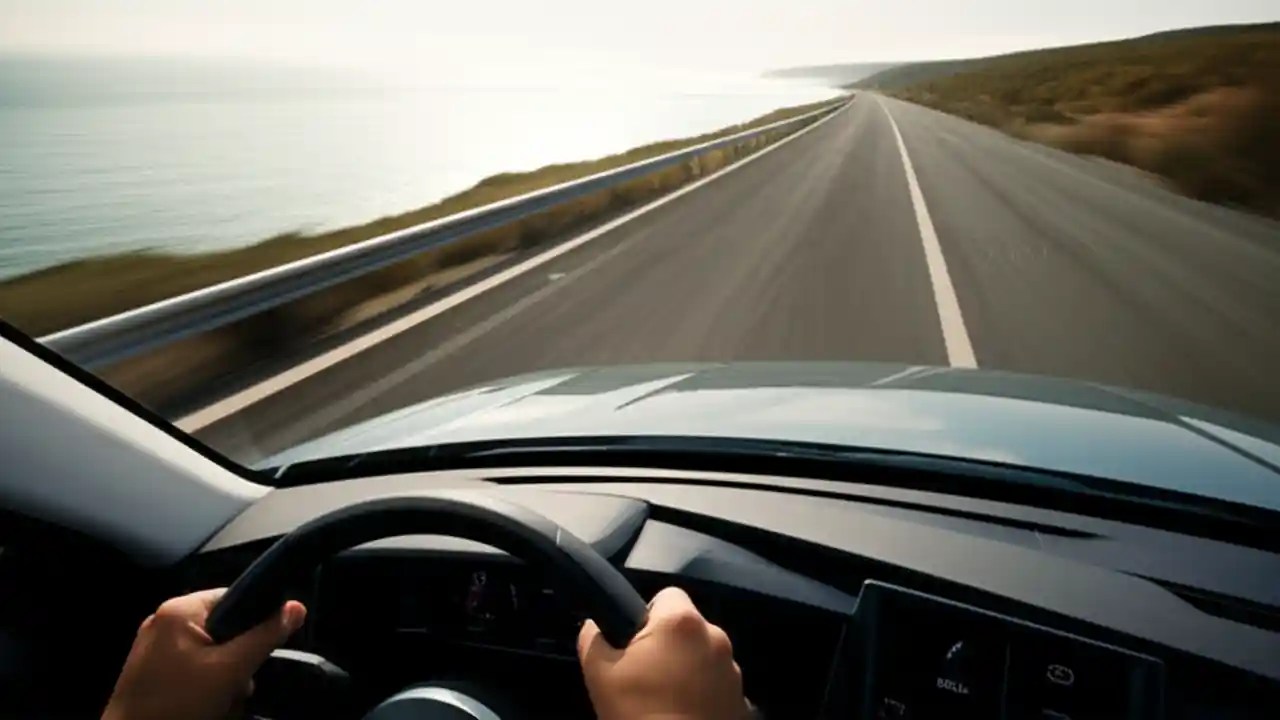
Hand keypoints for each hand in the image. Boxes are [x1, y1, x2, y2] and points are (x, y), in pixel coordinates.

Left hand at [102, 589, 305, 719]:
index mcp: (179, 610)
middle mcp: (164, 621)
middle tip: (236, 684)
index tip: (263, 649)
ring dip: (225, 676)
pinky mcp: (152, 671)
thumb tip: (296, 608)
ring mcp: (155, 648)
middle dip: (238, 659)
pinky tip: (207, 705)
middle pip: (225, 628)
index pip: (235, 598)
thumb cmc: (176, 704)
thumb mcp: (229, 670)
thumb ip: (264, 637)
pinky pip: (193, 667)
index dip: (257, 621)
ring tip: (220, 700)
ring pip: (211, 652)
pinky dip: (206, 684)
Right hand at [578, 587, 751, 719]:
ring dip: (689, 670)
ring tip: (666, 700)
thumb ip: (594, 637)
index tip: (633, 644)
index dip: (645, 616)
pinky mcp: (743, 703)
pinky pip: (717, 687)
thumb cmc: (637, 713)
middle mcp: (716, 638)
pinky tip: (685, 714)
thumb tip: (596, 626)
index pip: (666, 596)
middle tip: (644, 675)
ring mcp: (734, 672)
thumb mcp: (599, 674)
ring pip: (705, 658)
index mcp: (681, 623)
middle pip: (687, 628)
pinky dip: (704, 695)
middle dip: (669, 645)